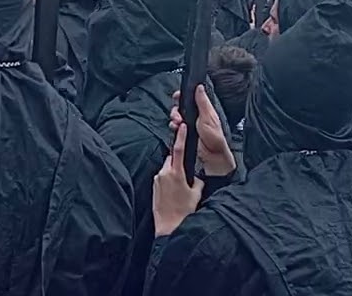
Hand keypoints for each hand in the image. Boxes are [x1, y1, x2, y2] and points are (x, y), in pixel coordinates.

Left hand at [153, 117, 204, 236]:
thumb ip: (197, 181)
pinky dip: (169, 179)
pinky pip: (162, 177)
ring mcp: (157, 179)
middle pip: (172, 158)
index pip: (179, 150)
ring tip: (180, 187)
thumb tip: (197, 177)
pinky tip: (174, 192)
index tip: (182, 126)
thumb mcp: (196, 194)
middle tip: (186, 171)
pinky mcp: (154, 185)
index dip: (181, 136)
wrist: (168, 225)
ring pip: (167, 168)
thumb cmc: (183, 211)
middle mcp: (164, 173)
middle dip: (179, 160)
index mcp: (176, 173)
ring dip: (174, 171)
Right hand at [169, 85, 236, 176]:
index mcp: (204, 109)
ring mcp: (191, 124)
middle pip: (181, 107)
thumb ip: (202, 102)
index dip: (183, 95)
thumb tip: (200, 87)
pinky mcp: (185, 133)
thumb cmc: (214, 138)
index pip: (191, 97)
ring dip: (174, 118)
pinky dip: (173, 126)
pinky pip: (175, 126)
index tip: (177, 96)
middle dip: (176, 109)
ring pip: (177, 116)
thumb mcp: (208, 117)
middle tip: (178, 115)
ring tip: (177, 123)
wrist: (212, 156)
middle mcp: (197, 116)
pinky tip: (175, 128)